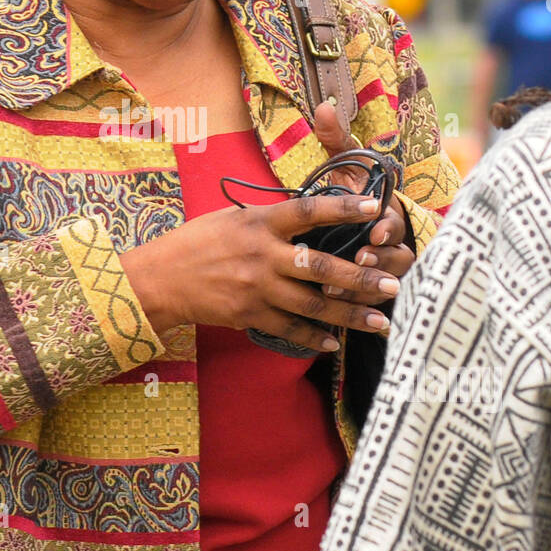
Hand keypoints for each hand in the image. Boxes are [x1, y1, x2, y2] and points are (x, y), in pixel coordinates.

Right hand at [120, 189, 399, 355]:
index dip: (344, 208)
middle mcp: (262, 255)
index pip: (309, 211)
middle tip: (392, 284)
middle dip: (361, 278)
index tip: (375, 207)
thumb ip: (269, 220)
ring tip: (380, 322)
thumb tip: (307, 220)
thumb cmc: (194, 242)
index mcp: (259, 222)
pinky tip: (333, 342)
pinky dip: (314, 337)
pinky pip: (289, 328)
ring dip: (350, 315)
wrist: (158, 280)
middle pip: (322, 267)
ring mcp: (257, 288)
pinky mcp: (249, 315)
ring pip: (313, 304)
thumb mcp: (230, 218)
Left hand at [312, 101, 414, 305]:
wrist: (352, 234)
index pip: (394, 220)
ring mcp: (389, 269)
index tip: (373, 234)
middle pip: (398, 255)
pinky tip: (338, 312)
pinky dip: (358, 307)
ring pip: (388, 282)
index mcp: (386, 211)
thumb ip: (337, 141)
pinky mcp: (378, 292)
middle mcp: (394, 241)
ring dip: (366, 287)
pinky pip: (375, 304)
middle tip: (360, 261)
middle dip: (380, 260)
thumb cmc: (348, 198)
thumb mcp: (345, 169)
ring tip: (340, 292)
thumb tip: (324, 106)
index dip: (386, 227)